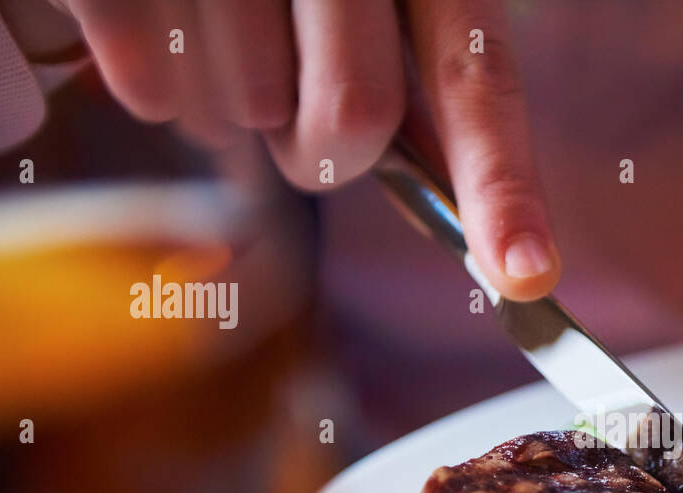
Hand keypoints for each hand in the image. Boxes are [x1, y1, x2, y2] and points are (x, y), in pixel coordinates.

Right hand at [37, 0, 558, 299]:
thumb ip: (422, 81)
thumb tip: (465, 214)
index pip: (477, 83)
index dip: (503, 189)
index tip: (526, 277)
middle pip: (354, 124)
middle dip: (328, 150)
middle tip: (297, 106)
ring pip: (247, 115)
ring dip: (240, 111)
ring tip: (226, 31)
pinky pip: (155, 93)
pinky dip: (161, 86)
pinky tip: (168, 23)